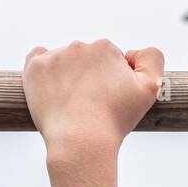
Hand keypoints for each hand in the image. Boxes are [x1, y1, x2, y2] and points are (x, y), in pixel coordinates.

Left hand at [22, 39, 164, 186]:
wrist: (80, 141)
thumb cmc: (115, 120)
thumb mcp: (150, 90)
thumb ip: (153, 60)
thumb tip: (134, 51)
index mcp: (106, 47)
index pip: (111, 60)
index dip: (114, 81)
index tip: (111, 100)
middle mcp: (79, 45)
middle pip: (87, 60)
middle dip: (91, 77)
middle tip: (93, 106)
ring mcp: (54, 56)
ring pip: (64, 62)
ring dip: (69, 76)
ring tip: (73, 105)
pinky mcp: (34, 68)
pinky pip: (37, 58)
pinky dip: (44, 69)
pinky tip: (51, 85)